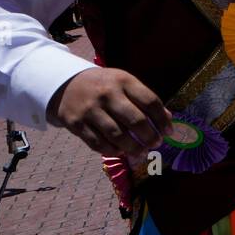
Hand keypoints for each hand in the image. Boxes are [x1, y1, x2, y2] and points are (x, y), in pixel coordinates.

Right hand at [47, 67, 170, 155]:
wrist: (65, 84)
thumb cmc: (104, 86)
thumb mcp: (125, 84)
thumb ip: (145, 100)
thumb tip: (168, 120)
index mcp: (123, 81)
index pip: (150, 102)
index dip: (162, 120)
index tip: (168, 132)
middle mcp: (107, 94)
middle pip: (136, 121)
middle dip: (150, 137)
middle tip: (156, 144)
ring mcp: (90, 109)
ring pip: (117, 135)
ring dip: (133, 148)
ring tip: (142, 153)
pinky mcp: (75, 123)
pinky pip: (98, 143)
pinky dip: (113, 151)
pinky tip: (121, 151)